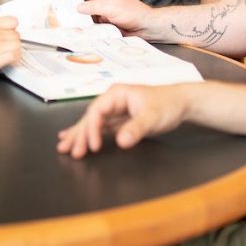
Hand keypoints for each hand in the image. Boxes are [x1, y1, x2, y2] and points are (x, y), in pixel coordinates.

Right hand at [0, 16, 20, 81]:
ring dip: (15, 50)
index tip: (10, 34)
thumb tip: (4, 32)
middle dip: (13, 41)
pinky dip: (14, 59)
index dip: (13, 29)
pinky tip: (9, 61)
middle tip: (7, 48)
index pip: (13, 21)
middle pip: (16, 34)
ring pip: (18, 45)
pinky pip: (15, 56)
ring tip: (8, 55)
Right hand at [56, 84, 186, 158]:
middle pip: (91, 118)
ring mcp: (114, 110)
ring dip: (79, 135)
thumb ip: (136, 128)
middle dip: (80, 134)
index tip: (93, 146)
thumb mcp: (153, 117)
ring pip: (92, 123)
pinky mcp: (118, 119)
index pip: (97, 112)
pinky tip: (74, 139)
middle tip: (69, 152)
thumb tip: (121, 141)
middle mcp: (112, 100)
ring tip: (63, 147)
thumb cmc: (167, 104)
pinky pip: (99, 127)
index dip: (92, 129)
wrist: (181, 103)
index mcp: (117, 94)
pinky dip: (87, 134)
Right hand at [76, 0, 152, 35]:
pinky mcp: (105, 23)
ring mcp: (104, 12)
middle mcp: (104, 0)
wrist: (145, 27)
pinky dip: (86, 24)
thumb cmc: (134, 12)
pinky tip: (82, 27)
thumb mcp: (110, 7)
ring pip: (87, 11)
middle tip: (66, 6)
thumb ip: (93, 7)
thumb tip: (79, 7)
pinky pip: (92, 22)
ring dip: (81, 14)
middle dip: (76, 1)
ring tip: (72, 18)